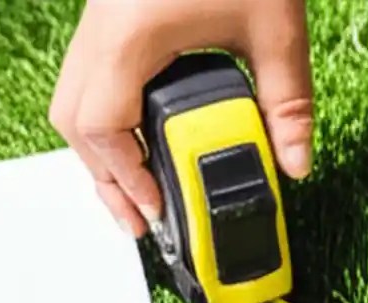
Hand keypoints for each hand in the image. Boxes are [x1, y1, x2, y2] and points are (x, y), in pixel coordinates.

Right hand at [48, 0, 314, 235]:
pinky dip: (110, 117)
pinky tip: (143, 137)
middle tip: (143, 217)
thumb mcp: (277, 25)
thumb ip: (286, 101)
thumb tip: (294, 165)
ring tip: (141, 190)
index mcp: (131, 32)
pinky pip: (93, 76)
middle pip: (73, 120)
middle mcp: (102, 25)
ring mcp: (102, 16)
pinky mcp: (115, 12)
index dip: (124, 178)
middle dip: (105, 175)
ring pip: (75, 98)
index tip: (159, 210)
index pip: (102, 125)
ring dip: (104, 149)